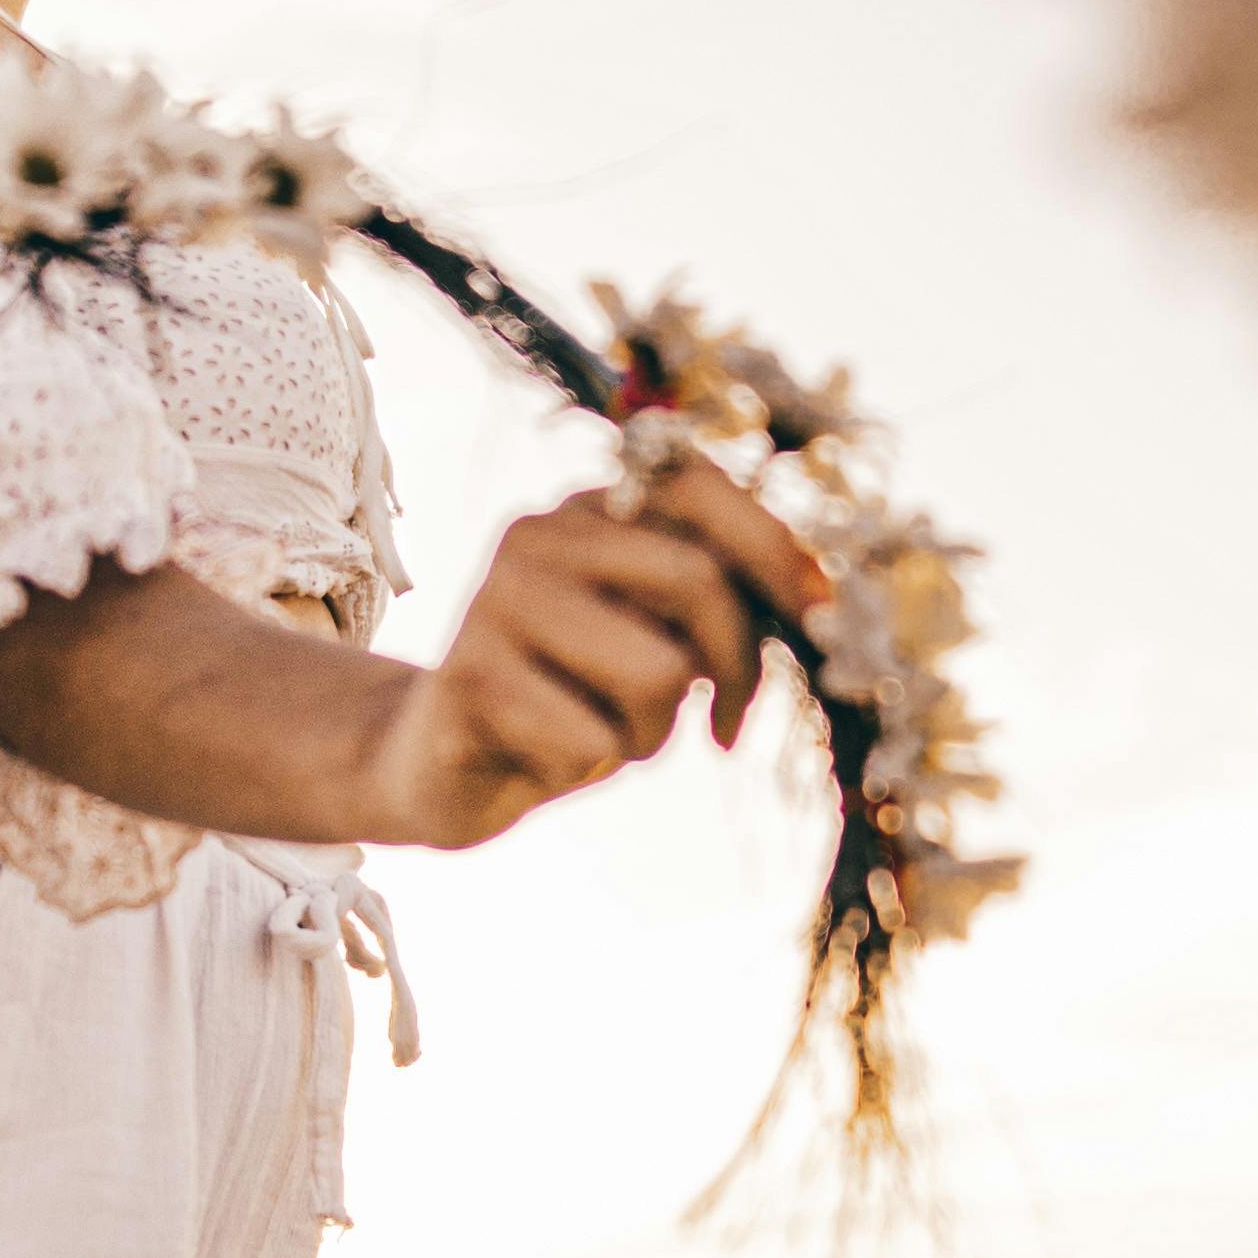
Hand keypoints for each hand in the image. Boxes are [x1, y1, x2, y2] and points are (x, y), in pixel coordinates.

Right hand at [349, 448, 830, 853]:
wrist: (435, 763)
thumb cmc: (569, 697)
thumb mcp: (649, 635)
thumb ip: (716, 600)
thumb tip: (821, 593)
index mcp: (586, 509)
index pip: (701, 489)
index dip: (775, 552)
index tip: (818, 617)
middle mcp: (537, 535)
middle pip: (699, 583)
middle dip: (736, 669)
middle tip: (725, 724)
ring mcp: (496, 602)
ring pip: (659, 673)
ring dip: (654, 732)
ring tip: (607, 734)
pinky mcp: (471, 681)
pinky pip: (594, 741)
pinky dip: (592, 768)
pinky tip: (546, 756)